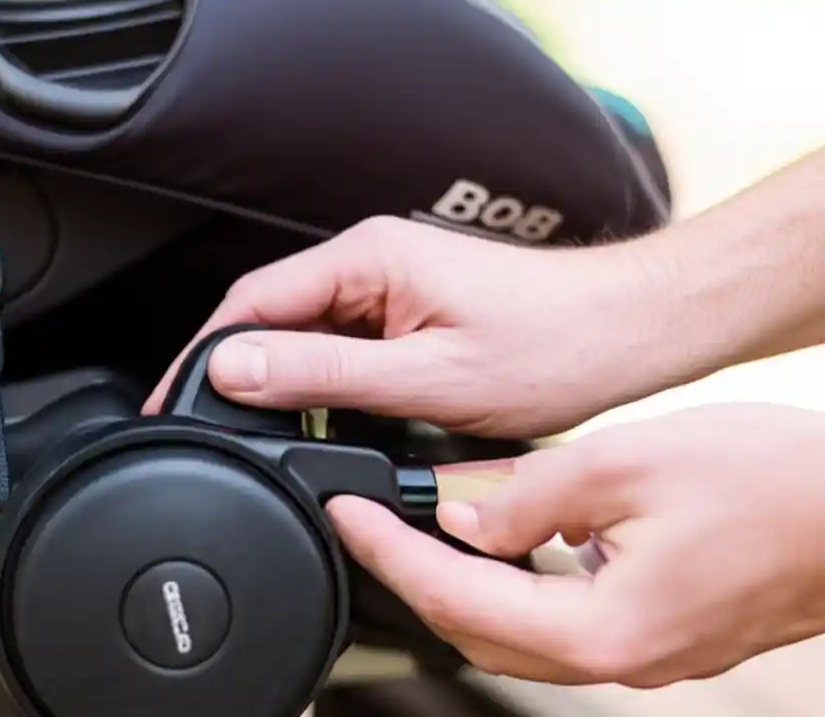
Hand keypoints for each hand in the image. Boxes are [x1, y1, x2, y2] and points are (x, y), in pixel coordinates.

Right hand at [143, 216, 710, 438]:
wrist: (629, 332)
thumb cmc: (555, 343)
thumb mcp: (426, 375)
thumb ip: (323, 374)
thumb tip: (235, 369)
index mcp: (367, 259)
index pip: (251, 302)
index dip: (203, 356)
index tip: (174, 401)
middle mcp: (372, 263)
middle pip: (269, 318)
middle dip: (233, 375)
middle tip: (208, 431)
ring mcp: (389, 287)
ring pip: (303, 336)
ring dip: (278, 383)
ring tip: (261, 435)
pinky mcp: (407, 313)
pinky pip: (340, 347)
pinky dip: (320, 386)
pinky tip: (321, 423)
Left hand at [326, 403, 824, 687]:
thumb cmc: (777, 485)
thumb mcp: (627, 463)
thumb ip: (528, 497)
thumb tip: (463, 520)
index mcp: (603, 630)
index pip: (455, 596)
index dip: (387, 552)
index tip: (346, 515)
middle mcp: (621, 660)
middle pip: (479, 629)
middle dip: (413, 575)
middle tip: (370, 522)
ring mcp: (646, 655)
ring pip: (519, 631)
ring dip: (463, 583)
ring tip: (424, 527)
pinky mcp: (663, 634)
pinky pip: (565, 620)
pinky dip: (520, 584)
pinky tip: (516, 540)